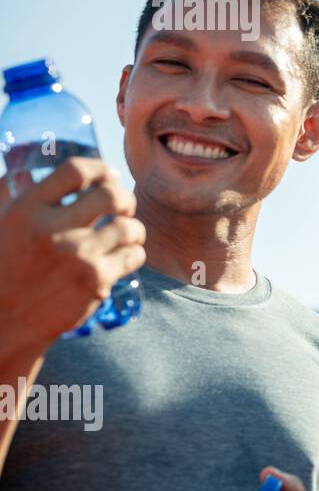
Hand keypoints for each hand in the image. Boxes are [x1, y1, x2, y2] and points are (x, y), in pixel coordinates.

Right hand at [0, 158, 145, 363]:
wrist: (3, 322)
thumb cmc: (1, 269)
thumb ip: (7, 196)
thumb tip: (21, 170)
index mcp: (25, 211)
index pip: (75, 172)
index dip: (99, 168)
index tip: (108, 175)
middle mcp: (52, 231)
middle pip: (111, 196)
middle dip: (125, 198)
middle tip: (124, 206)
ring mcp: (77, 257)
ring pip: (129, 227)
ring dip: (134, 228)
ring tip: (128, 232)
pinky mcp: (95, 282)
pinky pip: (133, 255)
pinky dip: (134, 252)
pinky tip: (126, 254)